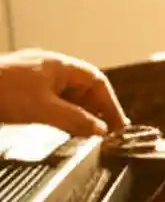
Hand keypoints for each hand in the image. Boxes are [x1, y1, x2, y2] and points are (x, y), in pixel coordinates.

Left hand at [0, 48, 127, 134]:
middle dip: (94, 112)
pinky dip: (59, 118)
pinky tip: (60, 131)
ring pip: (66, 99)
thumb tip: (101, 131)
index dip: (110, 104)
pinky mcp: (20, 93)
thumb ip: (76, 120)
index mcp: (58, 65)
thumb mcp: (44, 109)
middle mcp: (48, 69)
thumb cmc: (1, 92)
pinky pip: (50, 104)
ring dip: (76, 117)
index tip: (117, 126)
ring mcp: (33, 80)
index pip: (96, 81)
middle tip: (102, 136)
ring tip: (82, 137)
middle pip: (83, 91)